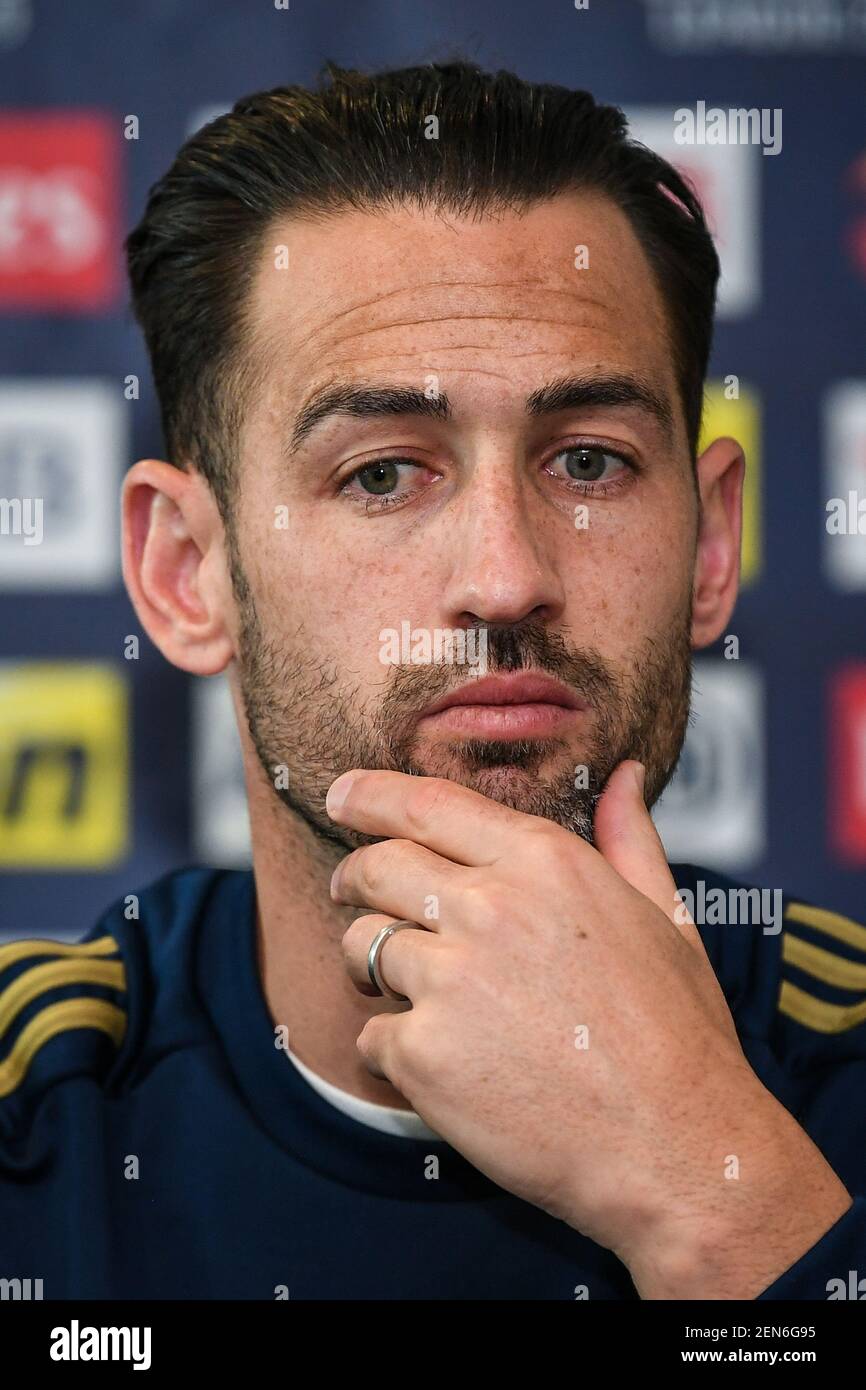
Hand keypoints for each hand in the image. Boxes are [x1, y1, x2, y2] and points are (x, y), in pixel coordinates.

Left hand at [327, 760, 851, 1297]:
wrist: (678, 1151)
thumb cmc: (677, 1036)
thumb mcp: (667, 919)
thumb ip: (631, 839)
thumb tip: (626, 774)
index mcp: (545, 864)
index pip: (428, 805)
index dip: (371, 794)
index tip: (342, 795)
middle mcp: (490, 908)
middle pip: (377, 867)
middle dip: (353, 876)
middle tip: (349, 891)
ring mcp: (451, 980)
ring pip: (362, 946)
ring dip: (370, 966)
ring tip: (405, 993)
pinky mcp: (423, 1054)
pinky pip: (371, 1037)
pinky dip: (393, 1054)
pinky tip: (442, 1071)